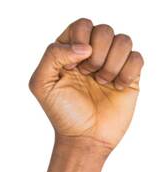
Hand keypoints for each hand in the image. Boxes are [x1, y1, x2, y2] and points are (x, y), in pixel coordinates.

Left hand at [29, 18, 142, 151]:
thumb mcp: (41, 85)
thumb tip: (84, 46)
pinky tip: (117, 88)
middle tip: (88, 76)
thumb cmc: (62, 114)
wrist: (84, 139)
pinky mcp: (129, 74)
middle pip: (103, 30)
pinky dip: (126, 73)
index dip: (80, 42)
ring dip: (111, 65)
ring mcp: (112, 62)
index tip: (73, 68)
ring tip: (102, 83)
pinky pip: (136, 57)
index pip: (81, 25)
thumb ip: (52, 55)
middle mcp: (93, 53)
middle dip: (96, 55)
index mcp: (71, 51)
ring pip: (123, 40)